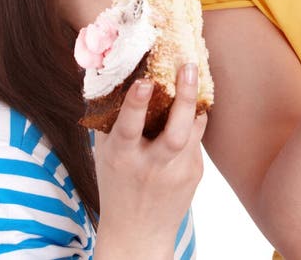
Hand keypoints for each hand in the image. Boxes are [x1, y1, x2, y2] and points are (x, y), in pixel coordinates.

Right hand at [93, 64, 206, 259]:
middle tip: (188, 66)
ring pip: (192, 130)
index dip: (136, 104)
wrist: (138, 234)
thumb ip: (109, 118)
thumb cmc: (116, 184)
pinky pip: (196, 137)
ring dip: (193, 102)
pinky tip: (188, 106)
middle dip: (184, 97)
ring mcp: (177, 171)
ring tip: (192, 74)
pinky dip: (192, 119)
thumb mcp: (104, 154)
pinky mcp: (195, 173)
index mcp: (123, 158)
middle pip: (175, 133)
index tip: (145, 81)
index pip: (129, 128)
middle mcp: (151, 166)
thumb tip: (110, 72)